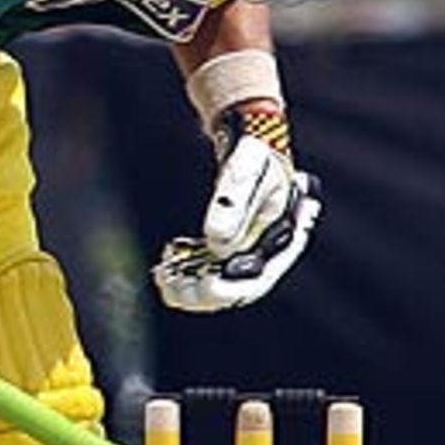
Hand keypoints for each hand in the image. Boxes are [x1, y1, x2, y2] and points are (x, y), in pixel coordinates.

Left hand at [152, 135, 321, 312]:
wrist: (247, 150)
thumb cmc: (255, 157)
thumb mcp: (248, 171)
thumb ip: (234, 204)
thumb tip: (216, 242)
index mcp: (281, 241)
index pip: (259, 278)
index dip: (233, 289)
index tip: (207, 285)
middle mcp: (265, 255)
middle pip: (234, 290)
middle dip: (202, 294)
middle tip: (172, 287)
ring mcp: (243, 255)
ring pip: (216, 286)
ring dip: (187, 288)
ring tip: (162, 278)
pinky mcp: (224, 253)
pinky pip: (204, 274)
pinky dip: (184, 276)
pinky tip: (164, 268)